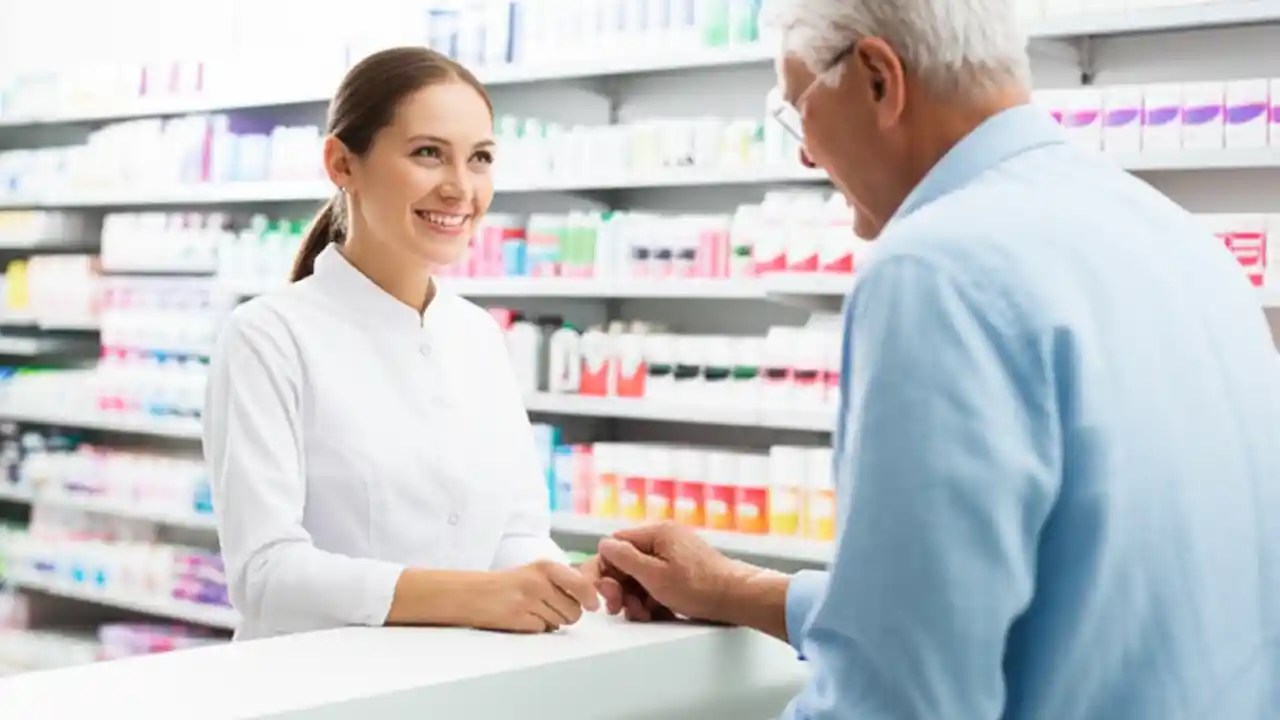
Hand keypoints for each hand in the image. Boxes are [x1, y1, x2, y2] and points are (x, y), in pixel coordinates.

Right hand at [469, 561, 599, 632]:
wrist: (472, 593)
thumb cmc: (507, 584)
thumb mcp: (535, 572)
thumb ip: (561, 581)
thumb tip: (589, 598)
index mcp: (546, 567)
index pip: (580, 584)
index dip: (590, 598)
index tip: (593, 606)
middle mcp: (539, 581)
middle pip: (574, 610)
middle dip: (568, 615)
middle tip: (553, 611)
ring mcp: (528, 600)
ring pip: (560, 622)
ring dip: (552, 622)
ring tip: (535, 612)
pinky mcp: (518, 618)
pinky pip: (542, 630)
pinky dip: (538, 628)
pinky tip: (525, 619)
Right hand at [595, 522, 755, 624]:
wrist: (737, 598)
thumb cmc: (699, 587)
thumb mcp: (654, 575)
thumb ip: (625, 558)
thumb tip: (604, 544)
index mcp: (657, 533)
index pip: (616, 545)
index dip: (607, 570)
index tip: (608, 593)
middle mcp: (665, 540)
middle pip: (627, 562)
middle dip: (622, 587)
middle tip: (621, 608)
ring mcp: (675, 555)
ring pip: (641, 575)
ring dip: (636, 597)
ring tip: (643, 614)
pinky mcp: (682, 570)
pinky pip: (657, 581)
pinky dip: (652, 597)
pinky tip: (656, 612)